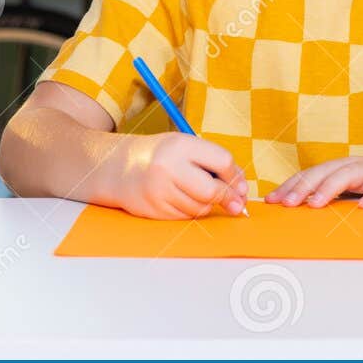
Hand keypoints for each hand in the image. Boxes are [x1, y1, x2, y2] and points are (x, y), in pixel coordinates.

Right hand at [108, 132, 247, 218]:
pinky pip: (186, 217)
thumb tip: (242, 192)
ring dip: (208, 205)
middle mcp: (168, 167)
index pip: (222, 161)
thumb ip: (214, 163)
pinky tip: (182, 199)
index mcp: (180, 145)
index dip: (236, 176)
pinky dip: (191, 211)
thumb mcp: (185, 147)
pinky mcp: (154, 209)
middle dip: (227, 198)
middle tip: (235, 203)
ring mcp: (159, 190)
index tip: (241, 185)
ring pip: (201, 208)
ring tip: (198, 193)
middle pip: (212, 190)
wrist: (119, 167)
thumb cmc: (162, 156)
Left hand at [265, 158, 362, 207]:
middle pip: (323, 172)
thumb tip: (299, 216)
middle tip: (288, 203)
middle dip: (303, 187)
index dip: (290, 186)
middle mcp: (352, 166)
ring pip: (348, 175)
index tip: (271, 201)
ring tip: (316, 203)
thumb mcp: (352, 194)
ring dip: (330, 188)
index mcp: (339, 170)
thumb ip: (331, 200)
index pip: (309, 176)